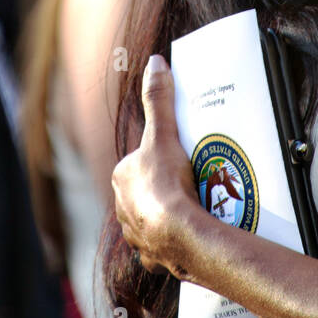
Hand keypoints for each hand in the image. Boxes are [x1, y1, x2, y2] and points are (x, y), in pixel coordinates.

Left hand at [111, 54, 200, 274]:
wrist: (180, 233)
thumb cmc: (168, 183)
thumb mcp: (164, 134)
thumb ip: (159, 99)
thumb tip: (155, 62)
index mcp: (121, 177)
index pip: (140, 163)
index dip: (160, 160)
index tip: (181, 161)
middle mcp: (122, 206)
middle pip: (146, 191)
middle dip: (164, 189)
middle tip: (192, 184)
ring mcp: (136, 233)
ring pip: (152, 219)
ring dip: (168, 216)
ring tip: (195, 209)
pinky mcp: (151, 256)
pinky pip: (161, 246)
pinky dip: (172, 242)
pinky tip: (190, 235)